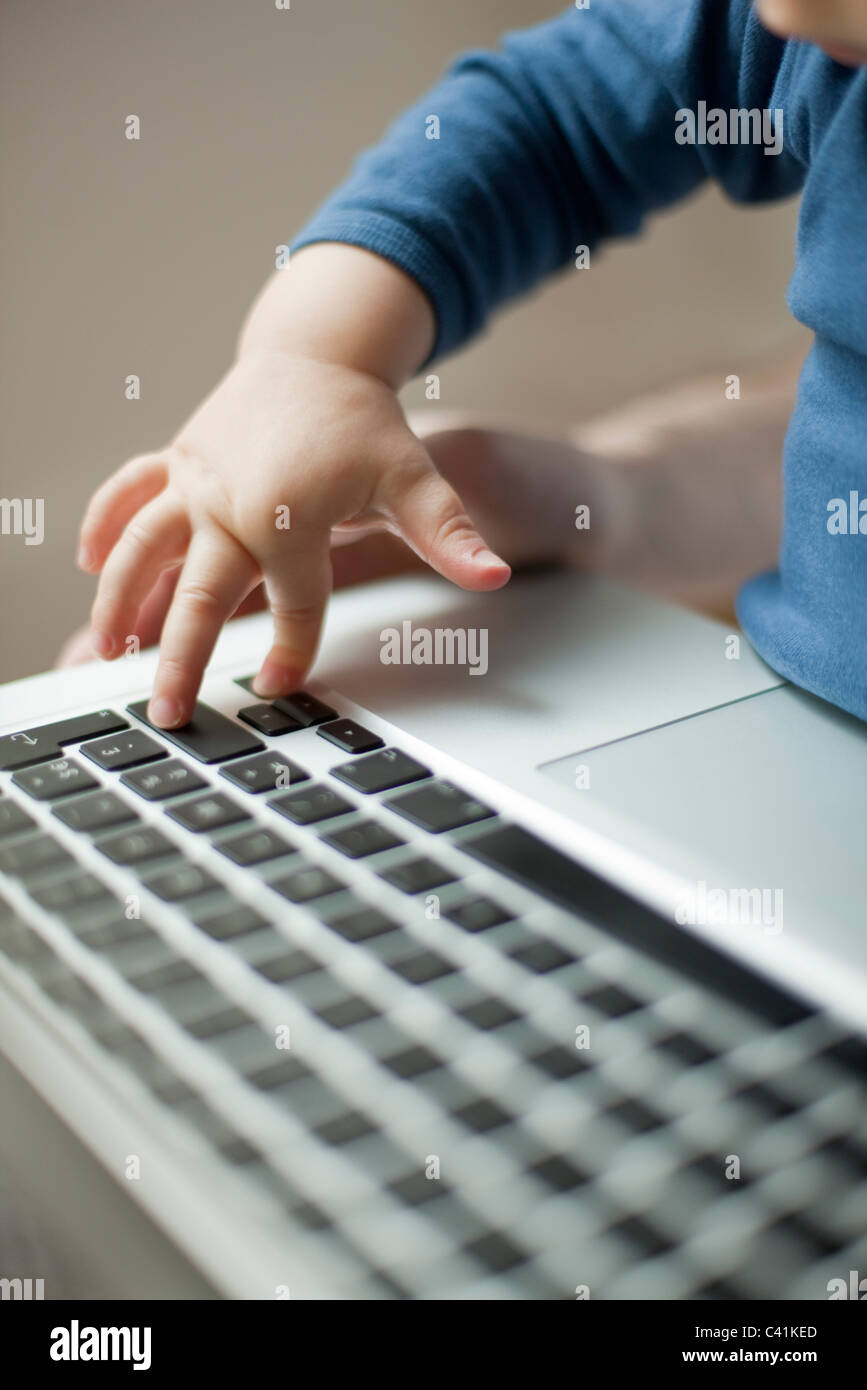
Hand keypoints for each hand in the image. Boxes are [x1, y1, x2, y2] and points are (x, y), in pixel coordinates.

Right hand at [74, 352, 509, 726]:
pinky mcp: (176, 461)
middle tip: (170, 715)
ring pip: (141, 550)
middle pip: (198, 597)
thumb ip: (448, 534)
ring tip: (107, 654)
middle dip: (181, 662)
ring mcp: (195, 480)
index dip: (291, 651)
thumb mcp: (414, 478)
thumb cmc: (366, 422)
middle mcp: (229, 503)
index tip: (282, 687)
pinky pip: (127, 495)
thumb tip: (494, 575)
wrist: (321, 351)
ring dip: (119, 602)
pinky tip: (85, 565)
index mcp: (289, 517)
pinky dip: (103, 526)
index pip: (293, 606)